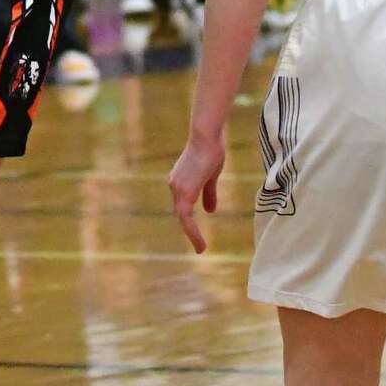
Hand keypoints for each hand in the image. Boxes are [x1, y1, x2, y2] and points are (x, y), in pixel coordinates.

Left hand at [167, 129, 225, 254]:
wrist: (206, 136)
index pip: (182, 207)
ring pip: (182, 218)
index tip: (196, 234)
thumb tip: (210, 211)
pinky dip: (192, 232)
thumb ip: (208, 193)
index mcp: (179, 182)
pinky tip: (200, 242)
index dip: (188, 221)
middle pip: (180, 214)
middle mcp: (174, 186)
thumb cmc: (210, 151)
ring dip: (192, 234)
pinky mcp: (185, 192)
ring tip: (201, 248)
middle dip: (190, 231)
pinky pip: (186, 218)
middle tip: (199, 246)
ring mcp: (178, 189)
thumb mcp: (210, 176)